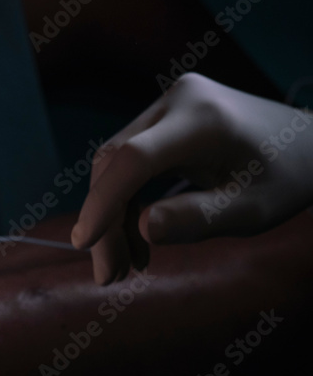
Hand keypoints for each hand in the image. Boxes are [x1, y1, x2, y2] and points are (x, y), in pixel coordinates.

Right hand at [71, 73, 312, 283]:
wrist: (310, 144)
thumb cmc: (288, 179)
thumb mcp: (254, 210)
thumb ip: (201, 218)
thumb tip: (144, 228)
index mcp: (203, 119)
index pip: (133, 158)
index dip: (103, 201)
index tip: (84, 243)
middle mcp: (177, 100)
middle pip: (116, 161)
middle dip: (105, 219)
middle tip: (110, 275)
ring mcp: (168, 104)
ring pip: (116, 162)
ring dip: (113, 214)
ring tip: (125, 265)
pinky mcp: (164, 115)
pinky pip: (129, 159)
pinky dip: (127, 199)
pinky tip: (137, 236)